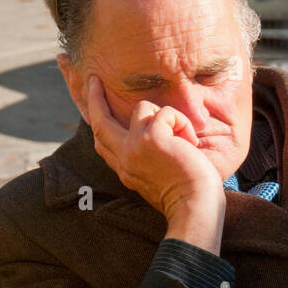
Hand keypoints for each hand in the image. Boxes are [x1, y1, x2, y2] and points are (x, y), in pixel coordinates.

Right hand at [85, 75, 223, 221]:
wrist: (195, 208)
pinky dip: (183, 123)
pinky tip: (191, 145)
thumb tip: (154, 132)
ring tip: (184, 141)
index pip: (102, 140)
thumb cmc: (189, 197)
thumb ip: (147, 157)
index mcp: (125, 169)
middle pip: (100, 120)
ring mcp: (135, 147)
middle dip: (95, 98)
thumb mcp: (158, 177)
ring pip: (143, 108)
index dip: (96, 119)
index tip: (92, 102)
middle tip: (95, 79)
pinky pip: (167, 113)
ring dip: (168, 117)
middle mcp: (124, 157)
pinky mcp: (152, 139)